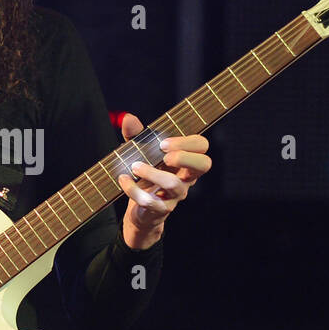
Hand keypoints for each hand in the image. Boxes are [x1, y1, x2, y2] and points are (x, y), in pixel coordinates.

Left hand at [115, 113, 211, 248]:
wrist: (140, 211)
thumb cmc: (145, 177)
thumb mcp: (140, 153)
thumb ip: (136, 136)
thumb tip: (128, 118)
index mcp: (185, 161)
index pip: (202, 146)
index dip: (186, 142)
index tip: (163, 144)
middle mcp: (186, 178)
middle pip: (204, 164)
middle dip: (184, 156)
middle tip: (163, 156)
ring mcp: (175, 195)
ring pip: (174, 184)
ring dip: (152, 173)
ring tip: (135, 166)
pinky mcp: (160, 210)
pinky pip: (150, 202)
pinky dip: (133, 189)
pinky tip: (123, 179)